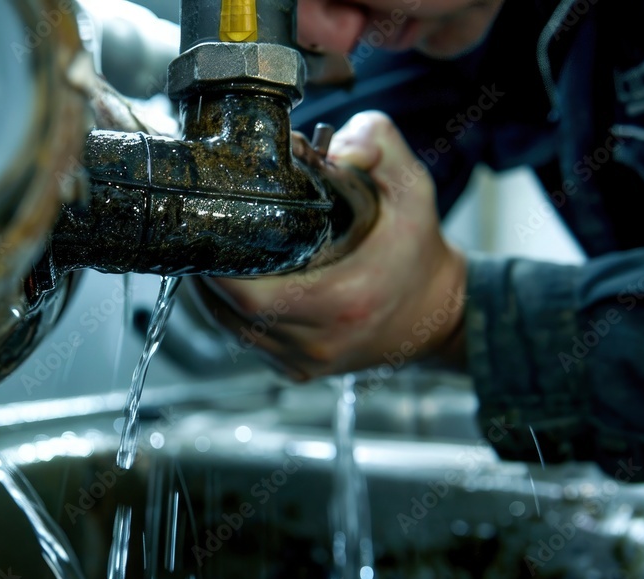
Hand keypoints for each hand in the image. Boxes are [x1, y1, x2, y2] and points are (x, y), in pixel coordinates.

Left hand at [192, 111, 467, 379]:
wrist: (441, 313)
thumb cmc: (419, 251)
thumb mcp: (412, 187)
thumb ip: (377, 144)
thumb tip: (334, 146)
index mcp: (344, 300)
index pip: (249, 295)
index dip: (215, 267)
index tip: (206, 230)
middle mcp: (320, 340)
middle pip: (229, 312)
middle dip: (207, 272)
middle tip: (202, 233)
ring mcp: (307, 360)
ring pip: (231, 330)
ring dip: (213, 294)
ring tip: (213, 254)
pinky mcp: (301, 370)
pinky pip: (247, 342)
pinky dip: (231, 314)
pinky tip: (234, 284)